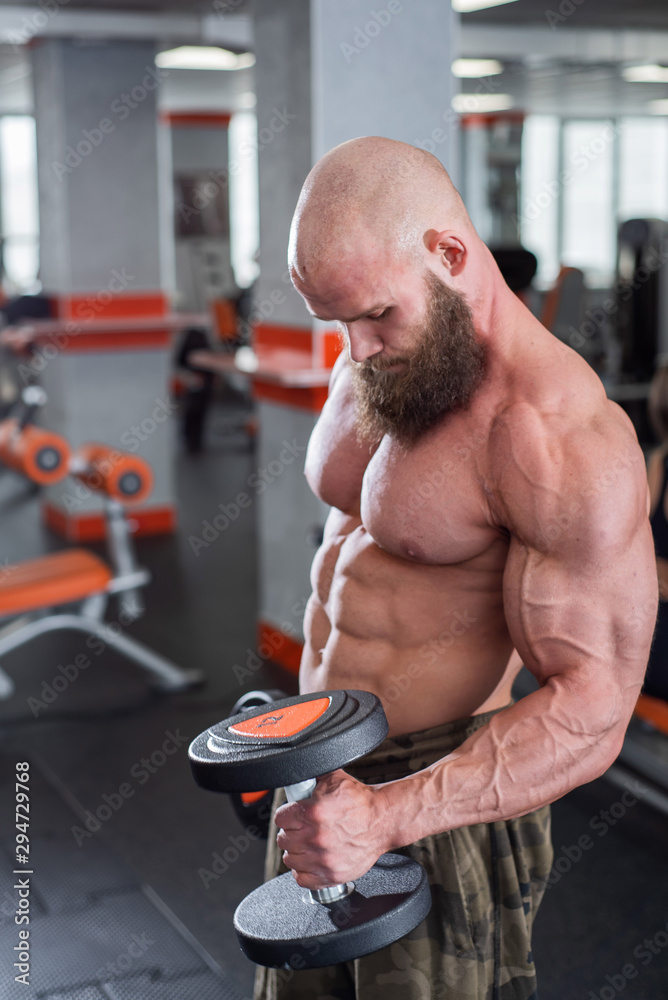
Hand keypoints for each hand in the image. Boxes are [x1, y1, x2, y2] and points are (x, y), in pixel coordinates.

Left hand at [274, 769, 391, 889]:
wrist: (383, 820)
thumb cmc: (361, 801)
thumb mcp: (334, 779)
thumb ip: (311, 779)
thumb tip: (297, 776)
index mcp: (313, 812)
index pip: (280, 818)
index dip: (286, 814)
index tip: (292, 815)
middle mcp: (315, 837)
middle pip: (283, 839)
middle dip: (291, 831)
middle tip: (301, 827)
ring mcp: (323, 858)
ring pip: (290, 859)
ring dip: (296, 851)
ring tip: (307, 843)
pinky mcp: (332, 874)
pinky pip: (302, 879)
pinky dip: (303, 870)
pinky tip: (310, 860)